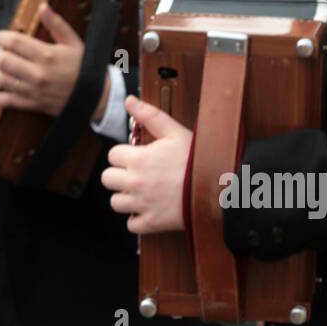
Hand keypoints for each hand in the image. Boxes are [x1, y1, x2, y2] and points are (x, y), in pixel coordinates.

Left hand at [0, 2, 106, 118]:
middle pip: (3, 60)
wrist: (97, 96)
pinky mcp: (34, 104)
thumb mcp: (73, 42)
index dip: (1, 37)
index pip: (14, 42)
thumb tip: (43, 7)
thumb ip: (56, 24)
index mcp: (47, 55)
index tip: (0, 36)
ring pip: (2, 80)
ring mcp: (34, 90)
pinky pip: (9, 102)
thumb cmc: (85, 68)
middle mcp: (38, 73)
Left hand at [101, 95, 190, 233]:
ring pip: (116, 203)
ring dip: (125, 197)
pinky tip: (148, 208)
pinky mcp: (152, 223)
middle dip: (119, 175)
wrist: (219, 187)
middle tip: (136, 174)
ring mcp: (142, 204)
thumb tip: (130, 100)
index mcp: (138, 159)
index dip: (124, 155)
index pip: (112, 155)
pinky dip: (137, 219)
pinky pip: (131, 224)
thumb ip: (149, 115)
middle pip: (108, 179)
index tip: (136, 157)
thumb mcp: (175, 132)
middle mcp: (135, 183)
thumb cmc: (199, 159)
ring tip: (141, 192)